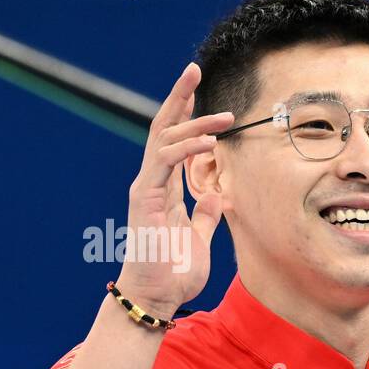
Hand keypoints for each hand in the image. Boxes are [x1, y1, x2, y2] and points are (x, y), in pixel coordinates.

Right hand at [116, 62, 233, 316]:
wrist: (156, 297)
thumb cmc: (174, 272)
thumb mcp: (199, 238)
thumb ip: (205, 214)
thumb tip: (217, 195)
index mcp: (165, 188)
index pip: (173, 141)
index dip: (184, 113)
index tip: (199, 90)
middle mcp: (152, 181)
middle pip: (162, 127)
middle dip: (179, 98)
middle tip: (194, 70)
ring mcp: (146, 188)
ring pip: (163, 138)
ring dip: (193, 122)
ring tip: (224, 117)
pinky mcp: (145, 198)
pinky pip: (165, 162)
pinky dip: (186, 147)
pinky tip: (208, 141)